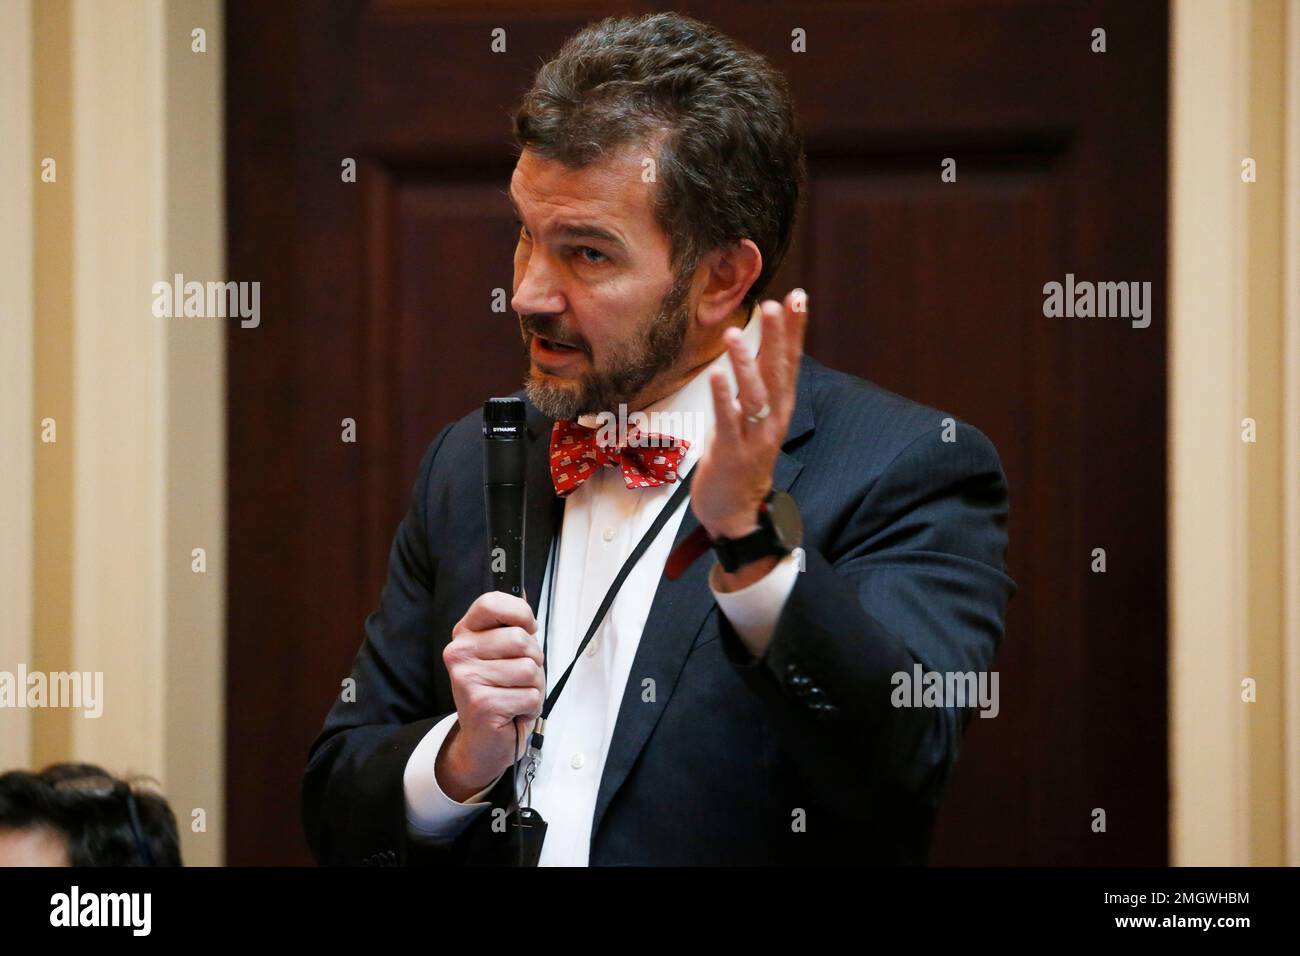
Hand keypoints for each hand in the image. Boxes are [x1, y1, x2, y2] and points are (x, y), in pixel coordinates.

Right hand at [437, 591, 544, 801]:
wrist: (483, 741)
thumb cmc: (499, 693)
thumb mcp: (503, 654)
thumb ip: (513, 631)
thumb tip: (529, 619)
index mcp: (465, 634)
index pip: (491, 602)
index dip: (520, 613)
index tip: (528, 628)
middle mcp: (459, 653)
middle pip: (521, 639)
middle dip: (534, 661)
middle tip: (519, 678)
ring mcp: (467, 679)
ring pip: (530, 670)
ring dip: (534, 687)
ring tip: (516, 696)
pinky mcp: (481, 704)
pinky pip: (530, 696)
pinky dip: (531, 707)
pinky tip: (514, 712)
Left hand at [691, 289, 807, 542]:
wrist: (736, 512)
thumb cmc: (741, 461)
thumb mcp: (753, 417)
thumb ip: (757, 385)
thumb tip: (759, 347)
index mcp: (779, 407)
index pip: (790, 361)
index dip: (794, 329)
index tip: (797, 298)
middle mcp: (772, 419)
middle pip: (778, 372)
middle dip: (778, 338)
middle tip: (775, 306)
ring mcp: (754, 437)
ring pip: (754, 394)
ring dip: (745, 363)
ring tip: (735, 334)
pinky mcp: (732, 453)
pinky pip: (729, 421)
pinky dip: (724, 397)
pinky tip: (717, 374)